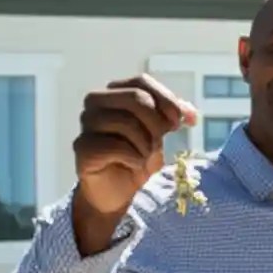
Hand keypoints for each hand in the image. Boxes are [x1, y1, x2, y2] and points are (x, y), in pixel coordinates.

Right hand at [71, 74, 197, 253]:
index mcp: (115, 92)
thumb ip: (173, 115)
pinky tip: (133, 165)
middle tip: (159, 143)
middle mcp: (96, 102)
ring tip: (144, 156)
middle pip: (137, 98)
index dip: (166, 99)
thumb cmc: (137, 157)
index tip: (178, 122)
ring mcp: (87, 123)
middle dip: (157, 123)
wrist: (117, 191)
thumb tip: (190, 114)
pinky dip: (133, 158)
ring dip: (145, 145)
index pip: (141, 81)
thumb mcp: (160, 133)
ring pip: (127, 122)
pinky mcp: (82, 147)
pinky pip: (115, 146)